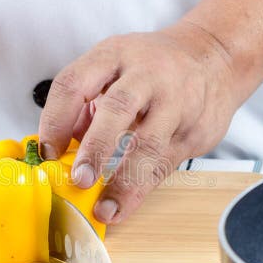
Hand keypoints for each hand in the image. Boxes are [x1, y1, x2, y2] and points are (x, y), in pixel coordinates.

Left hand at [38, 22, 244, 223]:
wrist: (215, 56)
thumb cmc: (154, 65)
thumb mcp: (114, 67)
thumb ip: (85, 103)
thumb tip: (60, 145)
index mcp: (114, 55)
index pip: (75, 83)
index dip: (56, 119)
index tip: (48, 151)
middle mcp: (146, 74)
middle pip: (116, 107)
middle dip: (95, 147)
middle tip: (79, 178)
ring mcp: (175, 101)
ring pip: (149, 143)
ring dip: (123, 180)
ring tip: (104, 207)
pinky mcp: (194, 129)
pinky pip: (165, 164)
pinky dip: (141, 189)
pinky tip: (123, 206)